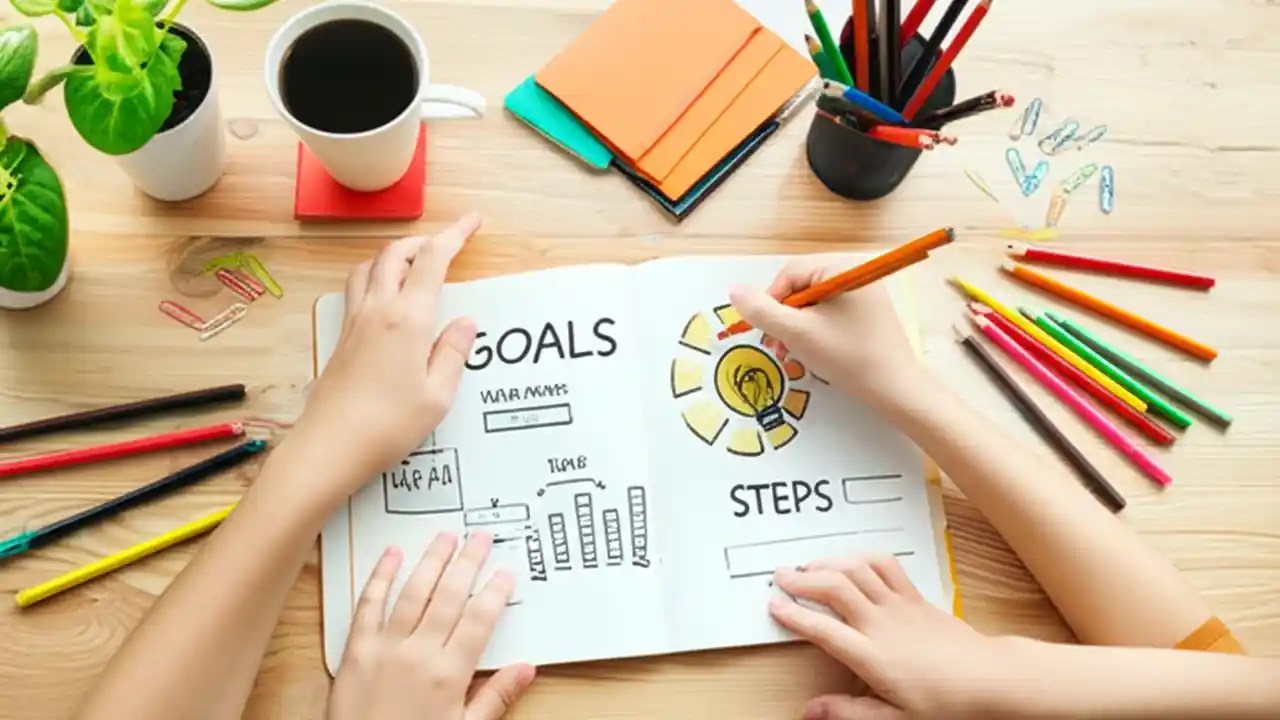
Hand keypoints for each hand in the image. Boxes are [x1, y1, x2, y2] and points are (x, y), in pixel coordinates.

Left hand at [293, 215, 481, 489]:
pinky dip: (377, 275)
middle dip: (425, 240)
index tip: (472, 222)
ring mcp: (355, 321)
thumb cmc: (387, 427)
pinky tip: (387, 294)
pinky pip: (358, 288)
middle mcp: (378, 311)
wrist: (330, 446)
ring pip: (372, 265)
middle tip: (448, 243)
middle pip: (397, 253)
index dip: (455, 234)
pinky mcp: (342, 337)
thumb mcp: (438, 396)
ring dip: (396, 254)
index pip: (434, 260)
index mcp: (409, 319)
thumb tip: (465, 323)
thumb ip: (453, 353)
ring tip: (416, 262)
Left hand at [328, 532, 536, 719]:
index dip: (495, 592)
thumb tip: (527, 669)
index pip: (479, 620)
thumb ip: (495, 697)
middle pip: (450, 596)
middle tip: (481, 538)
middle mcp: (419, 654)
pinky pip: (368, 606)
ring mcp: (385, 649)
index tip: (506, 573)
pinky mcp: (356, 651)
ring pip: (414, 592)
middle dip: (468, 562)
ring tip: (446, 536)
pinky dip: (380, 577)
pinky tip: (391, 556)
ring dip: (432, 560)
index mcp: (449, 675)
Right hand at [729, 256, 922, 408]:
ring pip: (813, 303)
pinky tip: (811, 352)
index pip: (790, 274)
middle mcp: (854, 272)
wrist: (895, 389)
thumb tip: (735, 291)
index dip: (770, 302)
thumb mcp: (797, 333)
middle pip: (800, 287)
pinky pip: (829, 313)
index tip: (765, 331)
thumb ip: (762, 311)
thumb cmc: (847, 356)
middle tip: (776, 345)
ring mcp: (863, 293)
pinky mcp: (866, 312)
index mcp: (841, 268)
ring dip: (795, 328)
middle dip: (783, 317)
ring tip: (790, 353)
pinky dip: (814, 331)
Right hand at [770, 555, 1011, 719]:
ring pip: (856, 569)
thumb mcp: (896, 719)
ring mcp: (900, 605)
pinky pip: (885, 565)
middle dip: (802, 579)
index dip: (793, 615)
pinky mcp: (915, 596)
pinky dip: (862, 557)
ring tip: (809, 566)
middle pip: (834, 588)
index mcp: (872, 656)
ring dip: (828, 563)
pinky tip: (851, 561)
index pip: (822, 629)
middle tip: (781, 576)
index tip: (773, 606)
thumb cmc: (947, 703)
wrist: (989, 679)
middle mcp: (882, 624)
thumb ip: (850, 712)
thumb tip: (811, 711)